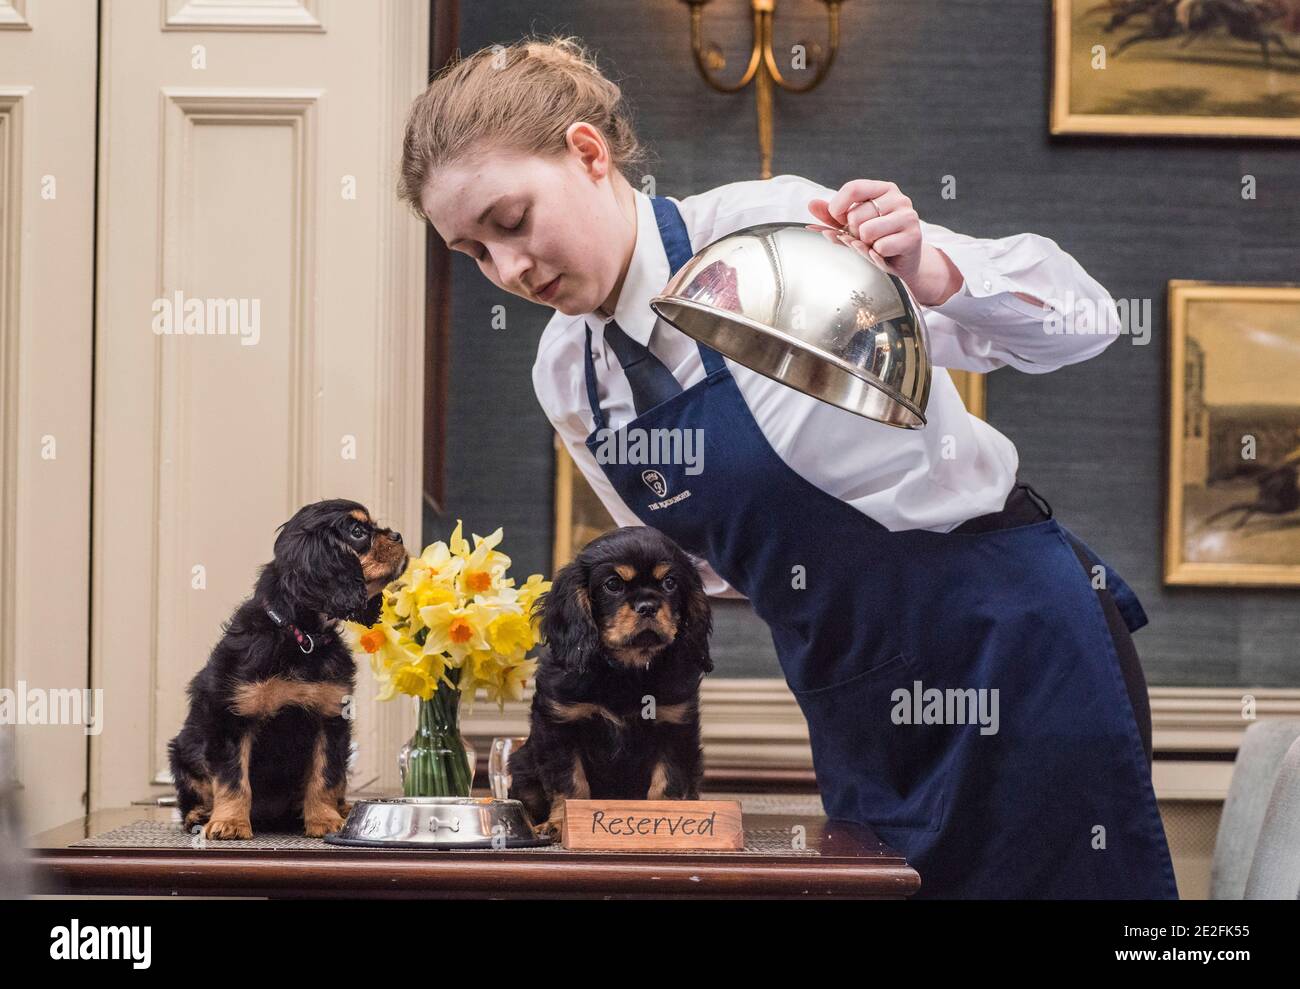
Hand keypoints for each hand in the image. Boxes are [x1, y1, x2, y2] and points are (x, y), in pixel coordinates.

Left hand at [808, 179, 962, 306]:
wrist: (903, 262)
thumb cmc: (876, 240)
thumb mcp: (851, 226)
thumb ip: (831, 216)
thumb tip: (811, 204)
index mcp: (883, 189)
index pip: (853, 188)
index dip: (838, 207)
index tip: (838, 221)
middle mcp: (898, 198)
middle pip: (855, 216)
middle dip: (854, 233)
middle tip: (867, 239)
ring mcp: (908, 216)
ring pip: (866, 232)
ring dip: (866, 245)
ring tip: (877, 245)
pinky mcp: (913, 236)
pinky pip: (880, 247)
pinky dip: (877, 255)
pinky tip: (886, 254)